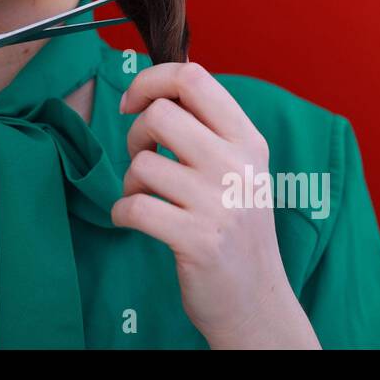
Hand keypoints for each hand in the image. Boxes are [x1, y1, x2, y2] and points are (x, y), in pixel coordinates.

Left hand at [112, 62, 319, 348]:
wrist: (257, 301)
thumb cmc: (235, 228)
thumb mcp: (239, 169)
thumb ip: (208, 128)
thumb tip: (156, 88)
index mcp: (248, 141)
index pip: (194, 78)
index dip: (151, 81)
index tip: (133, 102)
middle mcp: (238, 166)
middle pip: (161, 114)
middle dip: (136, 134)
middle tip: (143, 158)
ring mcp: (220, 203)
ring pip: (143, 163)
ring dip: (130, 182)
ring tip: (147, 198)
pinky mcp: (198, 240)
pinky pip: (134, 206)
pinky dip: (122, 213)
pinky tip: (134, 221)